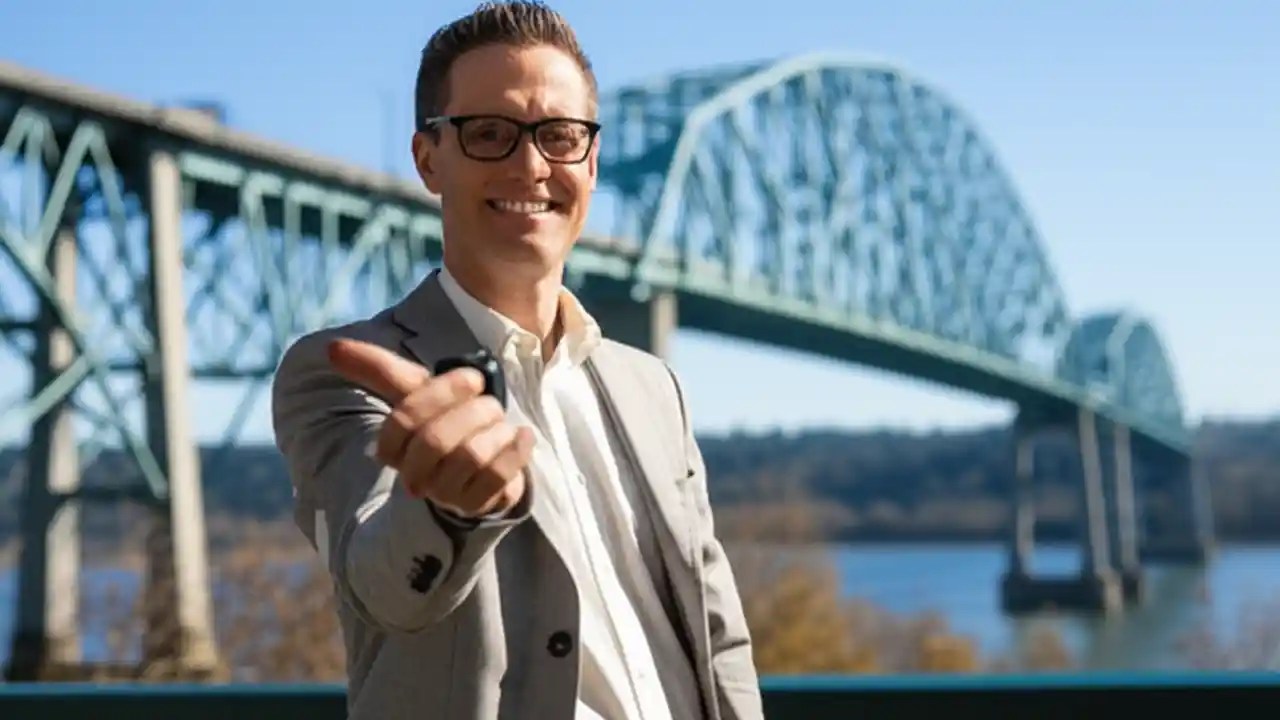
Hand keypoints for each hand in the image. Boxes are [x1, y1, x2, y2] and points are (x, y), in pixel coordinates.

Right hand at [327, 338, 533, 518]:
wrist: (481, 466)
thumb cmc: (444, 422)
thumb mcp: (417, 392)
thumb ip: (378, 370)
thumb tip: (332, 347)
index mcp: (394, 449)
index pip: (404, 421)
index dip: (441, 394)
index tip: (472, 378)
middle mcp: (416, 476)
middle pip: (436, 441)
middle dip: (471, 412)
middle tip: (490, 402)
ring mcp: (447, 496)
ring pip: (470, 457)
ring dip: (495, 429)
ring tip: (503, 421)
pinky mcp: (481, 506)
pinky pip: (499, 478)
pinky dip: (516, 450)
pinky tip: (521, 436)